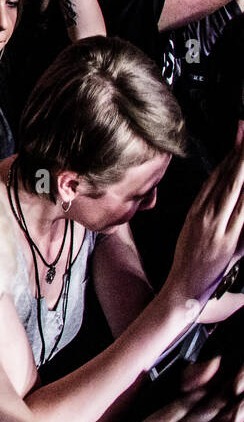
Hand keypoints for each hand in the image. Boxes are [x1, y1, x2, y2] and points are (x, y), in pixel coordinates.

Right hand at [165, 122, 243, 313]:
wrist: (183, 287)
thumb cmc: (189, 261)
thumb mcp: (192, 229)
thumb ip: (208, 211)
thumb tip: (222, 192)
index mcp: (197, 210)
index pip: (217, 175)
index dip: (230, 154)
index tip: (240, 135)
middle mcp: (207, 215)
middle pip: (228, 177)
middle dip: (240, 153)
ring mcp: (218, 227)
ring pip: (235, 191)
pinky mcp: (229, 241)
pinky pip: (242, 215)